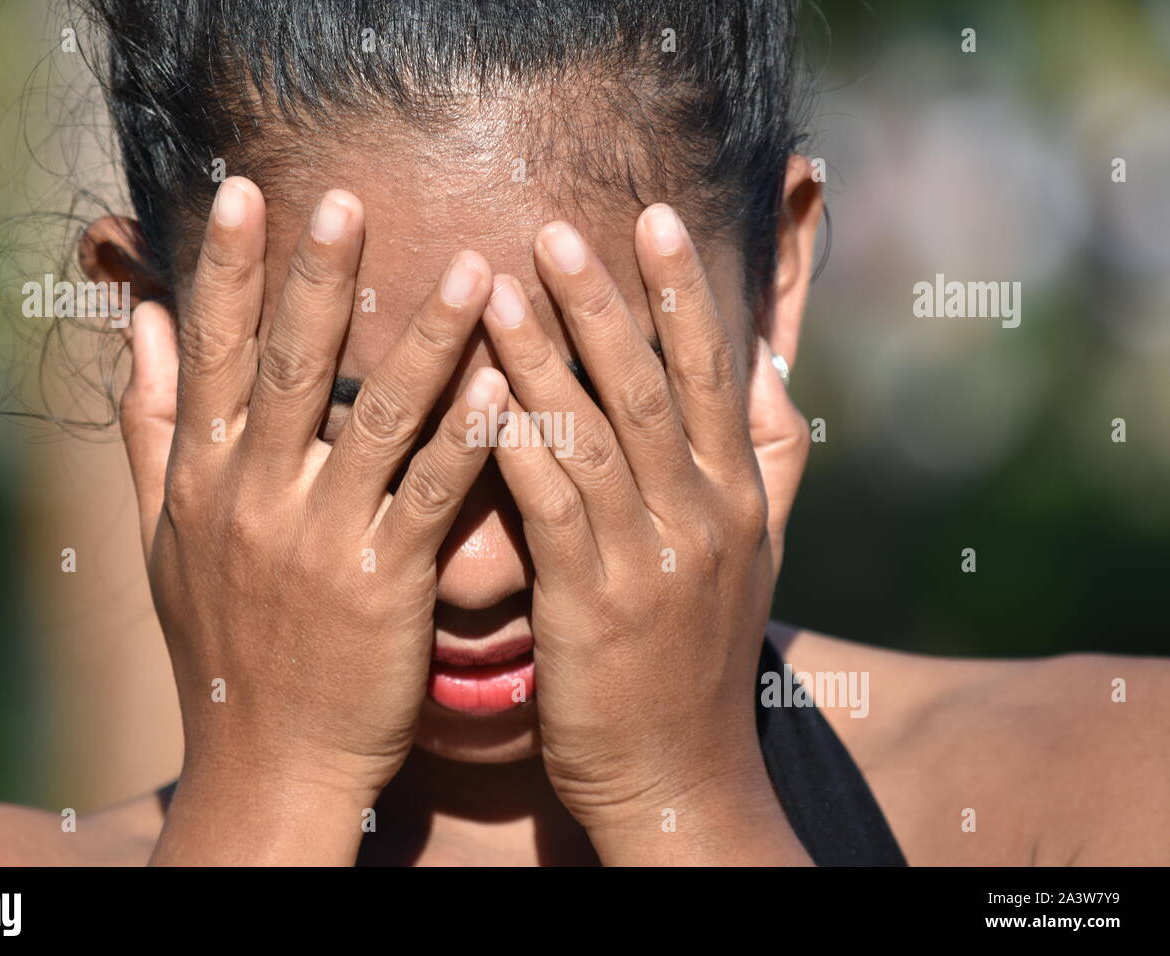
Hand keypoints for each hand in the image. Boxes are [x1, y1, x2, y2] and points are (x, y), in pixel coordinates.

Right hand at [116, 178, 505, 861]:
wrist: (266, 761)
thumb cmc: (222, 647)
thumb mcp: (164, 537)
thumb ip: (153, 425)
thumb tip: (139, 325)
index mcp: (201, 481)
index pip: (213, 356)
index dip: (229, 271)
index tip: (246, 192)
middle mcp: (253, 499)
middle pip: (290, 370)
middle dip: (317, 278)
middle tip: (347, 198)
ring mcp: (320, 542)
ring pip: (377, 420)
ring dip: (424, 338)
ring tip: (471, 267)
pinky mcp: (384, 586)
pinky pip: (434, 497)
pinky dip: (469, 437)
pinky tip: (505, 381)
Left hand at [481, 206, 810, 863]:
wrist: (683, 779)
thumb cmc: (701, 662)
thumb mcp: (761, 557)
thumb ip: (773, 462)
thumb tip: (773, 373)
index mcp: (740, 499)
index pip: (714, 375)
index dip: (683, 294)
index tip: (652, 217)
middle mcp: (704, 517)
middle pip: (653, 387)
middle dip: (605, 302)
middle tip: (556, 226)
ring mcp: (651, 561)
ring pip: (594, 435)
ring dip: (541, 357)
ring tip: (489, 287)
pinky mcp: (593, 605)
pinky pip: (551, 507)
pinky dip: (517, 445)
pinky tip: (479, 395)